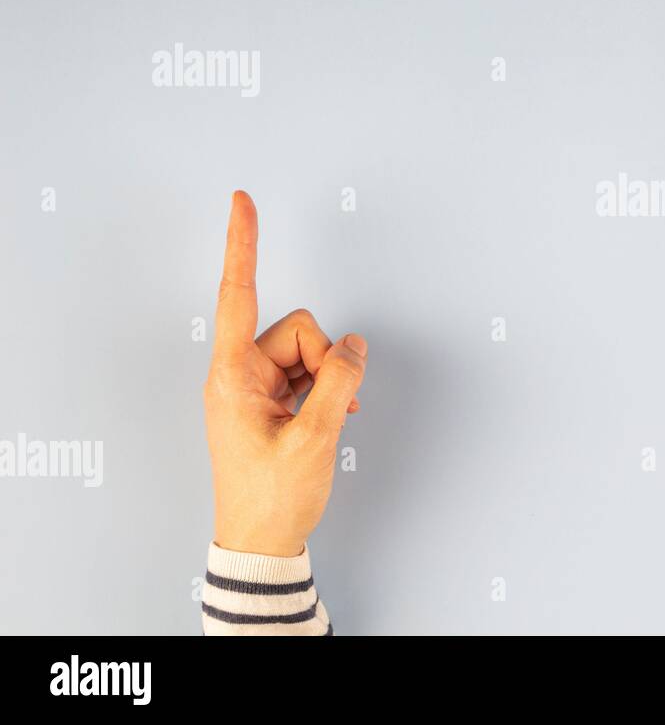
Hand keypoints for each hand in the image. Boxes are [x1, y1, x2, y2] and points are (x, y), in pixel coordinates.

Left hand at [204, 191, 367, 557]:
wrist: (262, 542)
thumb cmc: (273, 497)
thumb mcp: (315, 436)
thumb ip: (339, 382)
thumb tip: (354, 345)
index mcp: (233, 375)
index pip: (238, 295)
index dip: (243, 244)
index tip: (241, 199)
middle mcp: (239, 373)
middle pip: (297, 329)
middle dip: (325, 359)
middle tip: (329, 406)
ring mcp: (255, 387)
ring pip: (308, 351)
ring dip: (328, 379)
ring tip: (323, 422)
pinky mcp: (270, 400)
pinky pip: (308, 372)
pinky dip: (326, 389)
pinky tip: (327, 419)